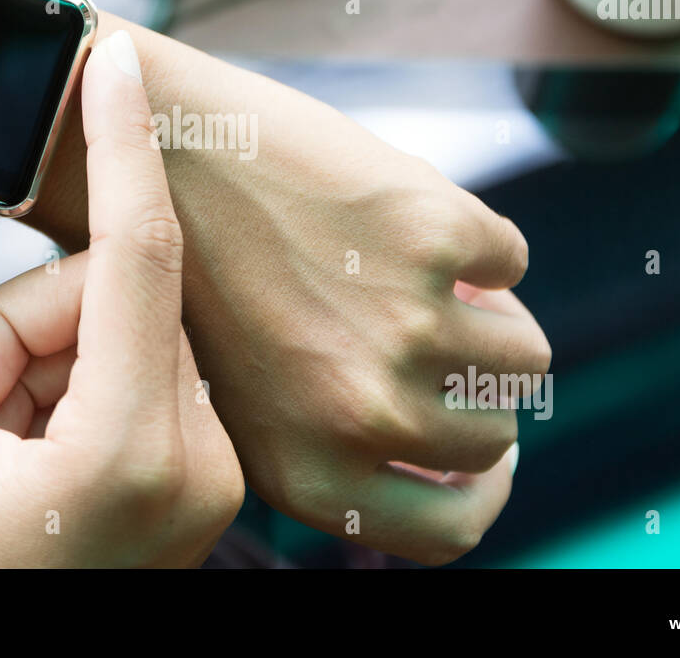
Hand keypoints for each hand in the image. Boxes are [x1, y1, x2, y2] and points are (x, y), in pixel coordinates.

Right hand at [0, 31, 242, 566]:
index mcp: (133, 451)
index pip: (138, 251)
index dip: (120, 141)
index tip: (112, 54)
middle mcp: (200, 457)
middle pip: (112, 296)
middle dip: (22, 325)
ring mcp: (211, 469)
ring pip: (123, 329)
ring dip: (40, 362)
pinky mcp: (203, 472)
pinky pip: (138, 369)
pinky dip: (71, 387)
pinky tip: (28, 454)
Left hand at [126, 54, 550, 563]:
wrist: (156, 150)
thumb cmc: (197, 272)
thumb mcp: (247, 398)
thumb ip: (338, 440)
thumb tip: (470, 453)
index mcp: (308, 472)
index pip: (453, 530)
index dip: (476, 488)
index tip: (477, 444)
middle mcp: (360, 417)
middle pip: (494, 437)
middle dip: (478, 388)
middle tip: (441, 333)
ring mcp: (403, 327)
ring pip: (522, 352)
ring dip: (489, 314)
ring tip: (426, 277)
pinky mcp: (429, 236)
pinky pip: (507, 259)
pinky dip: (473, 240)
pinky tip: (403, 219)